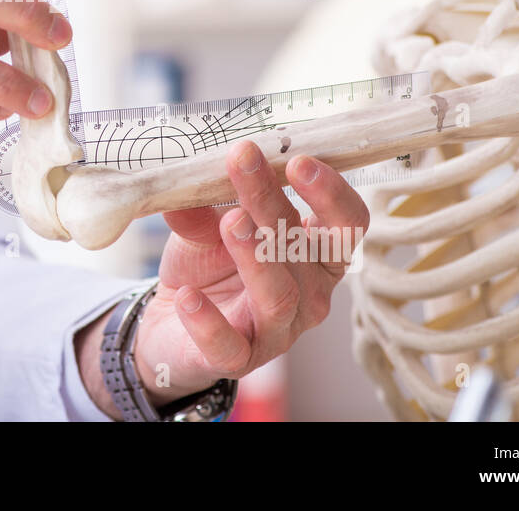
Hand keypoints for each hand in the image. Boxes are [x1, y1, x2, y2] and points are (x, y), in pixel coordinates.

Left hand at [131, 139, 369, 406]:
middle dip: (272, 201)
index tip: (298, 159)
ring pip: (278, 295)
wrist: (171, 323)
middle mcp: (310, 294)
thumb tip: (189, 178)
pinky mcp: (238, 359)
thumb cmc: (209, 266)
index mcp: (315, 254)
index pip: (346, 224)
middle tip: (244, 161)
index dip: (331, 192)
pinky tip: (188, 297)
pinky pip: (229, 344)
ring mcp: (279, 331)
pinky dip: (207, 321)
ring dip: (256, 256)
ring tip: (230, 222)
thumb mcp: (205, 226)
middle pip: (304, 248)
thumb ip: (201, 204)